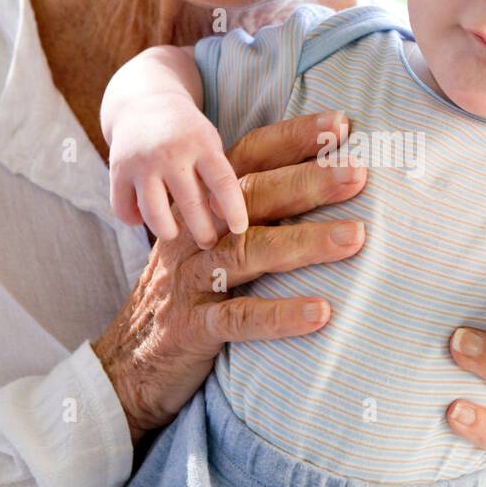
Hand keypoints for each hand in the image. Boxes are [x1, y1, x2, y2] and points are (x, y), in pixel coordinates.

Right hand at [93, 110, 366, 445]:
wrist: (126, 362)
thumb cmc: (187, 296)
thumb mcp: (211, 247)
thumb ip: (253, 218)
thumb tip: (326, 187)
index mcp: (203, 209)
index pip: (249, 160)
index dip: (292, 138)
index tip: (341, 124)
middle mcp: (195, 235)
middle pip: (251, 197)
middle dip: (308, 181)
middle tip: (359, 172)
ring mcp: (190, 281)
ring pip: (248, 252)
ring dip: (306, 242)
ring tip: (356, 236)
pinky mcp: (191, 328)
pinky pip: (238, 318)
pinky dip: (280, 315)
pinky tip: (321, 312)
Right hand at [108, 94, 248, 246]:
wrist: (143, 101)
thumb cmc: (186, 133)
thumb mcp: (208, 144)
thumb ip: (217, 178)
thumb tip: (224, 220)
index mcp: (201, 144)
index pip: (223, 183)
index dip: (234, 211)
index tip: (240, 230)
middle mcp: (170, 153)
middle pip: (190, 205)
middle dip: (203, 232)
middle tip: (208, 243)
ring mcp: (141, 162)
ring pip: (154, 214)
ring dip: (167, 231)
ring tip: (174, 233)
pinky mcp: (117, 169)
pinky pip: (123, 209)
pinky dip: (134, 220)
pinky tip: (143, 217)